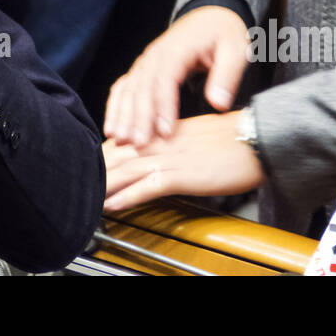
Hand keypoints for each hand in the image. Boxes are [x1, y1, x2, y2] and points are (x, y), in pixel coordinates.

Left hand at [102, 112, 264, 212]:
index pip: (128, 140)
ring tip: (86, 198)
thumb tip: (163, 153)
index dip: (106, 153)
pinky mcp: (182, 174)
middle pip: (120, 154)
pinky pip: (148, 186)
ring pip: (128, 170)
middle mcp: (164, 141)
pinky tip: (114, 205)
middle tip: (77, 180)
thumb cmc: (236, 139)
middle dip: (98, 169)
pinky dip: (127, 196)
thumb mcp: (199, 135)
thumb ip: (177, 142)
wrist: (258, 140)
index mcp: (167, 130)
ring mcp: (171, 157)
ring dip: (105, 185)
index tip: (92, 162)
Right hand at [104, 6, 250, 145]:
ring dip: (121, 115)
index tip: (165, 133)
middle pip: (141, 87)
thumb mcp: (235, 50)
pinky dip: (115, 107)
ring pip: (128, 88)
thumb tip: (218, 104)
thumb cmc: (223, 33)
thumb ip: (227, 76)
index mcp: (178, 49)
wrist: (210, 15)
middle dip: (138, 117)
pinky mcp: (142, 68)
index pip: (165, 80)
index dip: (163, 107)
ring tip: (119, 140)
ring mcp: (145, 61)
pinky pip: (123, 87)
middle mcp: (155, 55)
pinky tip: (111, 128)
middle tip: (138, 144)